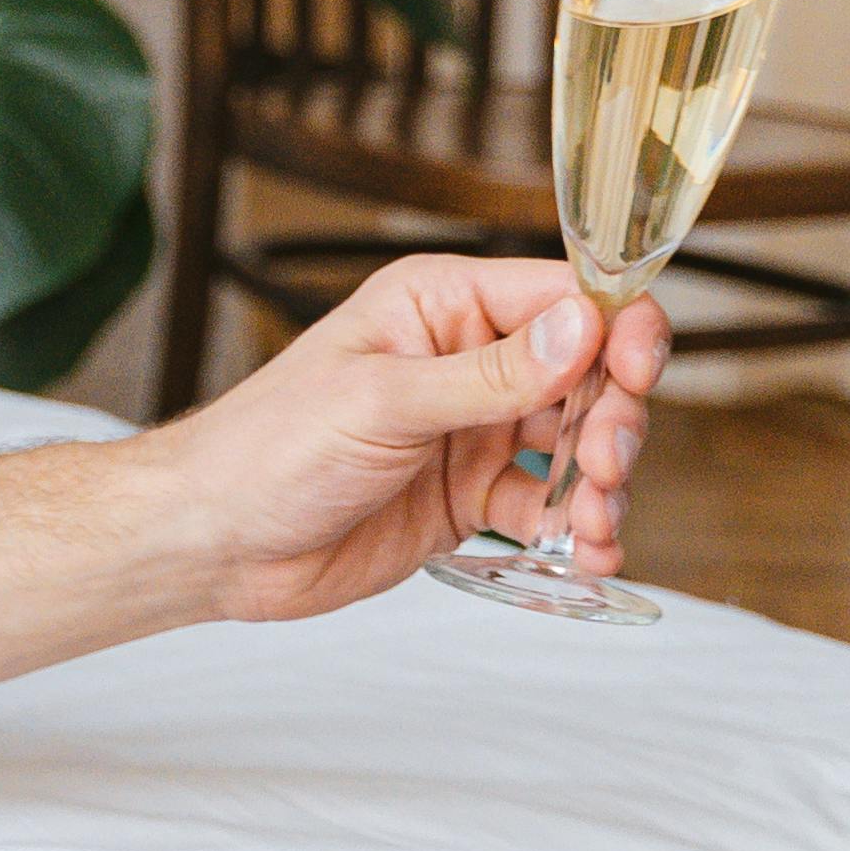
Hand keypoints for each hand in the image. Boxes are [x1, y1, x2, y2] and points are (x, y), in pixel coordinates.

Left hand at [137, 251, 675, 624]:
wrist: (215, 541)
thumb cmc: (267, 447)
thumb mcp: (382, 402)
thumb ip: (488, 376)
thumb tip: (581, 329)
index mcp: (442, 305)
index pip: (562, 296)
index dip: (615, 330)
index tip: (634, 375)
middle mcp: (468, 359)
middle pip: (588, 374)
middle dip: (613, 420)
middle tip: (602, 468)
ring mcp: (473, 430)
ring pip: (579, 444)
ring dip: (603, 484)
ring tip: (592, 527)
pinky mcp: (469, 496)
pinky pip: (547, 505)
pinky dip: (577, 529)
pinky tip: (586, 554)